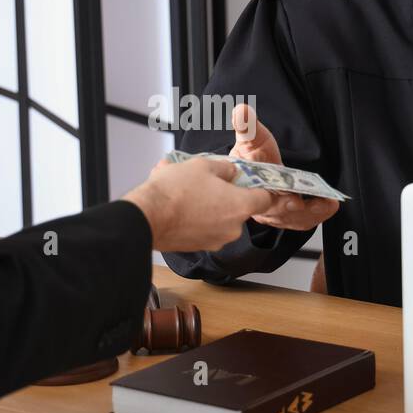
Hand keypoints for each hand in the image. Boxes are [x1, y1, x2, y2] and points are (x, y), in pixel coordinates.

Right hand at [123, 157, 277, 250]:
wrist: (148, 216)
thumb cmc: (175, 191)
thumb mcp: (203, 165)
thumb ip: (225, 169)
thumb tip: (231, 172)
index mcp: (240, 206)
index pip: (265, 199)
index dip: (259, 188)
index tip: (251, 183)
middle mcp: (233, 228)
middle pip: (239, 209)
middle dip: (227, 196)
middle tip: (209, 183)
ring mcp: (216, 240)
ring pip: (221, 219)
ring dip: (211, 207)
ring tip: (190, 193)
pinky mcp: (200, 247)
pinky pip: (206, 229)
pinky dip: (199, 219)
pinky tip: (182, 206)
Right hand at [230, 104, 338, 231]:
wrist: (254, 172)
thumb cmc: (252, 157)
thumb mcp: (249, 140)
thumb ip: (247, 127)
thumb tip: (241, 110)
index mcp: (248, 190)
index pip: (259, 200)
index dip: (274, 202)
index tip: (291, 199)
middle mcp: (261, 206)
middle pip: (278, 213)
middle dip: (294, 209)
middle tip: (311, 203)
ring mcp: (276, 215)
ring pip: (294, 219)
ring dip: (312, 213)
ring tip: (328, 204)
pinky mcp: (290, 217)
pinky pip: (304, 220)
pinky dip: (317, 215)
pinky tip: (329, 205)